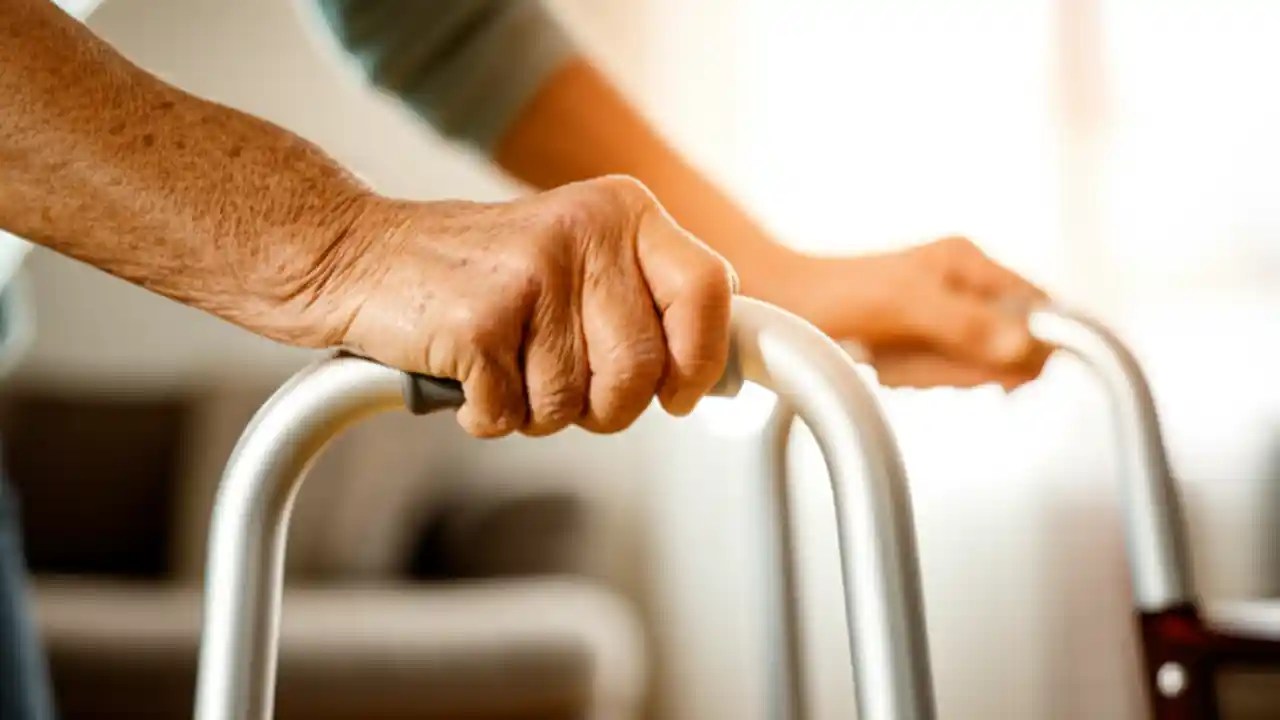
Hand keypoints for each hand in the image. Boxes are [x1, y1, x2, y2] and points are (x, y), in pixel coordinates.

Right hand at [288, 176, 734, 437]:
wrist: (356, 256)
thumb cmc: (476, 274)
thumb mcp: (577, 258)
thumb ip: (645, 300)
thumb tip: (719, 372)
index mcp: (622, 211)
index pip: (709, 290)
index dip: (700, 360)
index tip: (680, 394)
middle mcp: (586, 232)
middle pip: (641, 372)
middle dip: (603, 405)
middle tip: (559, 379)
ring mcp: (532, 274)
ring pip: (574, 405)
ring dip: (535, 409)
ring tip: (504, 362)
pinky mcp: (480, 321)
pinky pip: (511, 416)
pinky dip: (485, 415)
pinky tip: (465, 371)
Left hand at [784, 237, 1050, 389]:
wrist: (780, 307)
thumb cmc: (836, 295)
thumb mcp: (906, 305)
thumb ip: (965, 324)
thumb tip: (1024, 346)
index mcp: (969, 263)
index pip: (1039, 307)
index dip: (1035, 345)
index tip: (1008, 373)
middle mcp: (963, 287)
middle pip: (1008, 346)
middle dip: (967, 365)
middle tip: (918, 358)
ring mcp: (943, 317)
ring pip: (973, 367)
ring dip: (936, 374)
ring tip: (894, 359)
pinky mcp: (921, 344)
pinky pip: (941, 375)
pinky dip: (917, 379)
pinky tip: (888, 367)